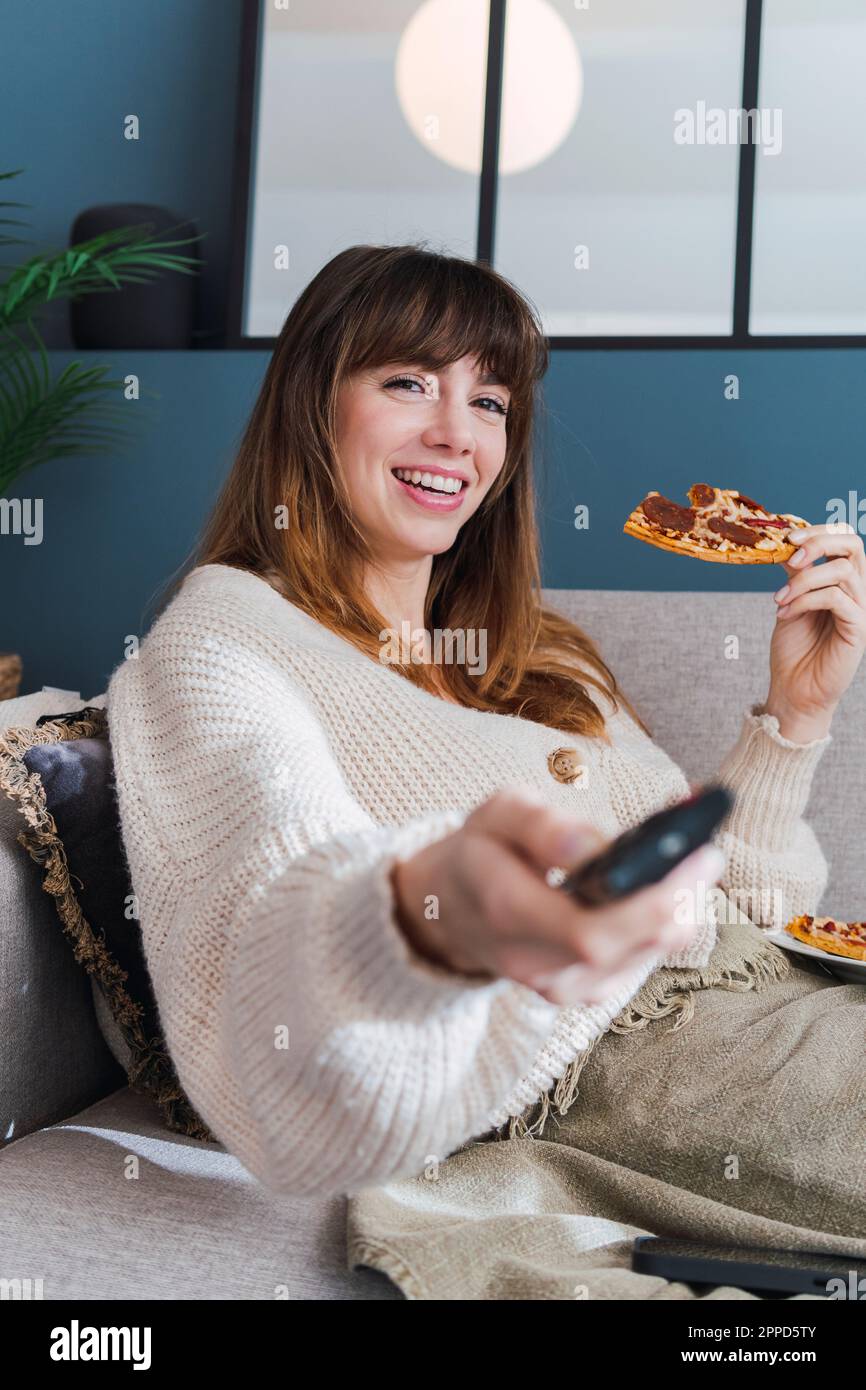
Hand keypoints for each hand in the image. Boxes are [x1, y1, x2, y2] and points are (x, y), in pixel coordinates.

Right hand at [390, 788, 725, 1005]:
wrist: (451, 909)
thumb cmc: (481, 851)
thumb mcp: (497, 815)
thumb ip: (541, 826)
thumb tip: (594, 846)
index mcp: (509, 912)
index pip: (591, 930)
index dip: (654, 898)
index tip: (695, 852)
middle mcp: (536, 963)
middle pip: (631, 947)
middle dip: (682, 900)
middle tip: (707, 854)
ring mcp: (560, 987)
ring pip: (645, 957)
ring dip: (680, 912)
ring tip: (692, 865)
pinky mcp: (581, 993)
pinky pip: (639, 963)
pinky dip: (663, 927)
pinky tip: (668, 892)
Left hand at [766, 523, 865, 738]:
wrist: (795, 690)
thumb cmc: (794, 648)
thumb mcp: (789, 600)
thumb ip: (794, 574)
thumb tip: (782, 542)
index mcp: (841, 580)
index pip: (843, 539)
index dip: (817, 530)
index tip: (786, 537)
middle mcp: (856, 590)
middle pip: (853, 544)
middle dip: (819, 542)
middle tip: (790, 557)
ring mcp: (860, 609)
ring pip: (842, 571)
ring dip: (803, 579)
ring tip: (778, 599)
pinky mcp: (857, 629)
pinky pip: (837, 599)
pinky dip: (805, 600)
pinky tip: (784, 613)